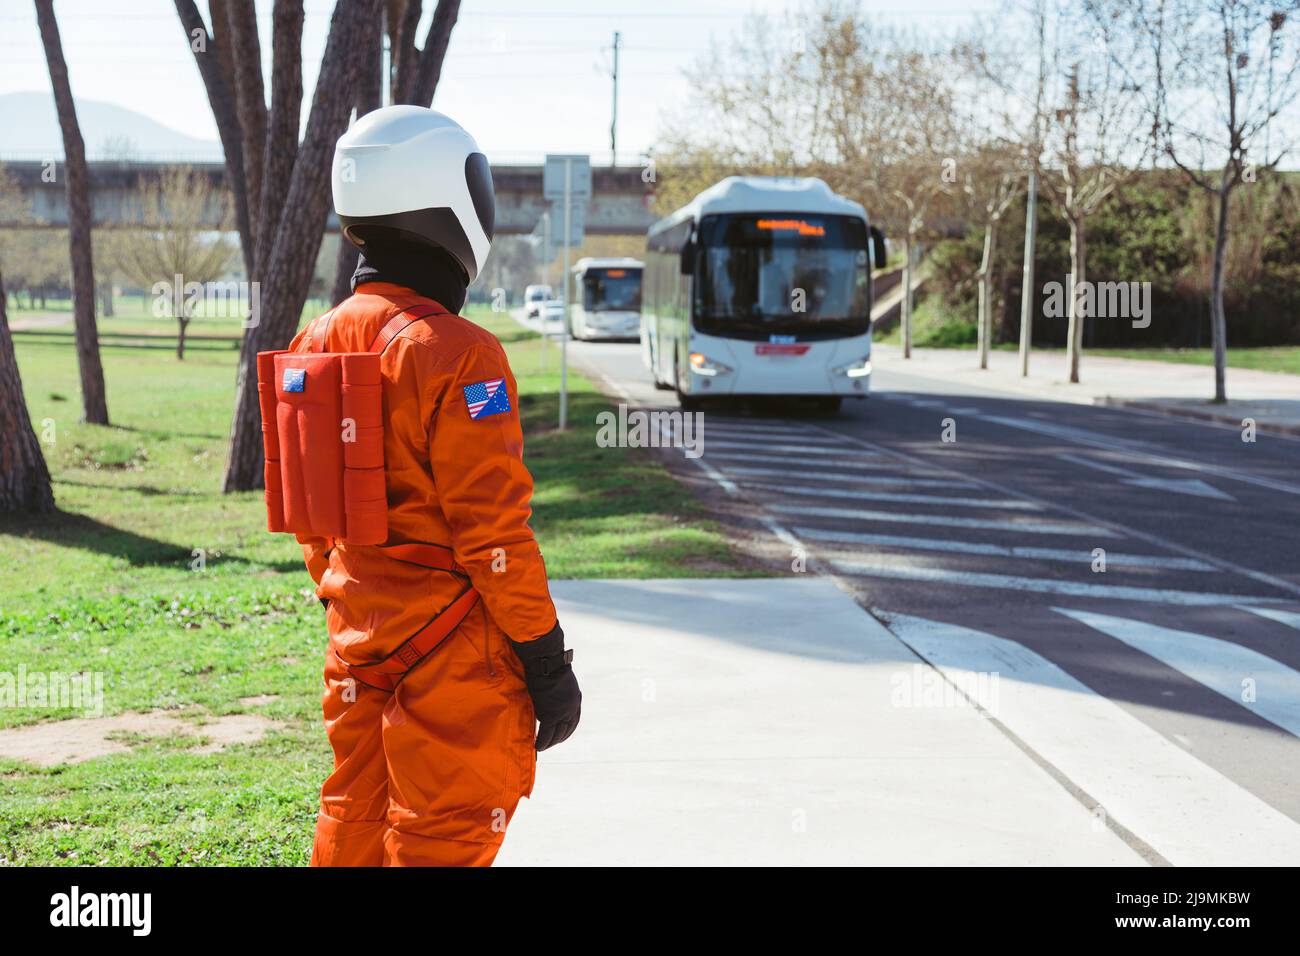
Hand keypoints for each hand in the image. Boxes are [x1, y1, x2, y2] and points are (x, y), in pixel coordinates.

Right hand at [510, 623, 580, 750]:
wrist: (547, 664)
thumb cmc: (550, 666)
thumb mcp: (561, 680)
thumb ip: (559, 690)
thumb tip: (551, 690)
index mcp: (575, 700)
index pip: (574, 720)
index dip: (568, 729)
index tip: (562, 734)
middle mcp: (572, 709)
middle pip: (567, 730)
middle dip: (559, 738)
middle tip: (551, 743)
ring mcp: (562, 714)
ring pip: (557, 735)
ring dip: (549, 743)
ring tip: (542, 747)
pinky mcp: (550, 716)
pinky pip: (545, 735)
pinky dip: (541, 742)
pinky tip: (536, 747)